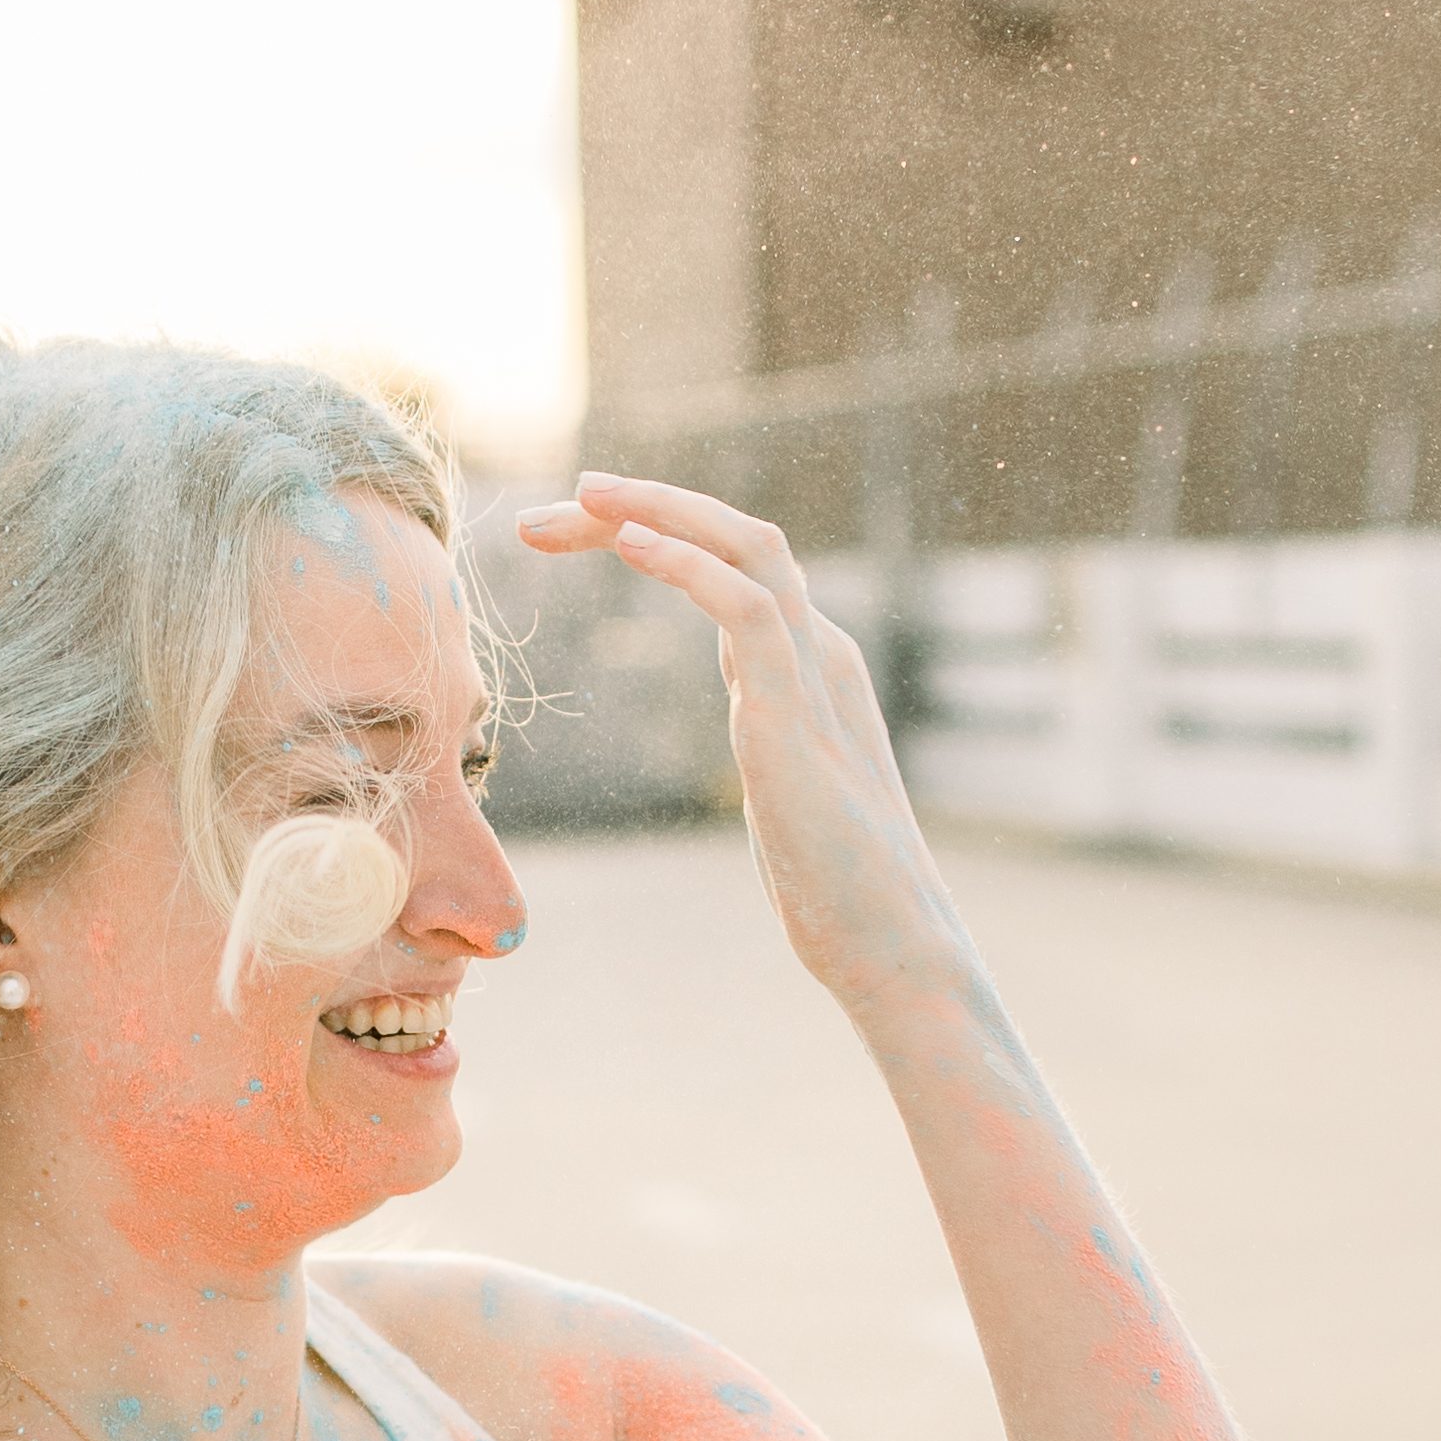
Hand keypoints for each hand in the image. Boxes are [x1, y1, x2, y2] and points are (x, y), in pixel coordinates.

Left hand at [517, 472, 964, 1014]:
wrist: (891, 945)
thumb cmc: (838, 889)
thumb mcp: (790, 787)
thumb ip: (773, 738)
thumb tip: (755, 728)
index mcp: (813, 667)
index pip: (736, 568)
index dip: (660, 536)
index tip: (576, 532)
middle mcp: (820, 652)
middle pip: (739, 536)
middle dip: (646, 505)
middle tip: (549, 507)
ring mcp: (815, 676)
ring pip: (749, 546)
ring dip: (659, 509)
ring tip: (580, 495)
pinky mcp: (797, 714)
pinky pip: (745, 607)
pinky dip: (685, 564)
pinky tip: (626, 545)